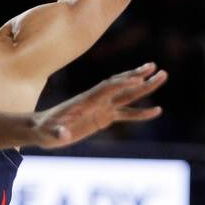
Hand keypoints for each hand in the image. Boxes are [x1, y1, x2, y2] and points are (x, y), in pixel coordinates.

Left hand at [29, 63, 167, 148]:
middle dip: (140, 78)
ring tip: (163, 76)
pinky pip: (126, 114)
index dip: (122, 84)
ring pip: (128, 96)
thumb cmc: (44, 130)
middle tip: (158, 69)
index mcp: (86, 100)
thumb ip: (57, 132)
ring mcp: (102, 108)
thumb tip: (63, 135)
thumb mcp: (48, 133)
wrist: (41, 130)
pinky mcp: (104, 117)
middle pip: (122, 86)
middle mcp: (97, 100)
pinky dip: (141, 112)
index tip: (138, 80)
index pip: (107, 88)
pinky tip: (157, 110)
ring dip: (145, 87)